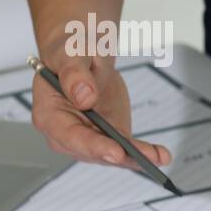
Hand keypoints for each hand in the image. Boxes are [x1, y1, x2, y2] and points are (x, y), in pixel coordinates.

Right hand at [30, 53, 170, 168]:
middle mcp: (65, 133)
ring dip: (137, 158)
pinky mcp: (108, 137)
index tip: (115, 151)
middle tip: (145, 158)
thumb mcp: (71, 54)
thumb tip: (84, 97)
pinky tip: (161, 155)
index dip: (93, 146)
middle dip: (120, 156)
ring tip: (159, 156)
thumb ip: (74, 74)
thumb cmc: (71, 52)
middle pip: (93, 151)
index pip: (70, 135)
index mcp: (49, 114)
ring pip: (112, 154)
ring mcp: (87, 137)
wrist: (85, 55)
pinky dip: (144, 152)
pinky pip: (125, 149)